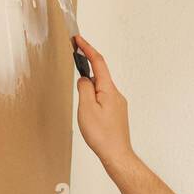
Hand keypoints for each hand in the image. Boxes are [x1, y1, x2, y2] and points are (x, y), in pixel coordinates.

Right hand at [73, 34, 133, 173]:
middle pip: (99, 75)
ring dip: (88, 91)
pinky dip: (93, 100)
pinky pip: (103, 100)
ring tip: (83, 109)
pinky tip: (89, 115)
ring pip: (100, 89)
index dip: (87, 48)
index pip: (98, 62)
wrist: (117, 154)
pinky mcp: (116, 113)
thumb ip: (84, 89)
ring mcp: (117, 104)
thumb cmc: (102, 135)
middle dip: (86, 70)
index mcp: (109, 89)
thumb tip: (84, 80)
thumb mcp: (87, 108)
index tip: (78, 39)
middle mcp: (116, 94)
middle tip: (76, 70)